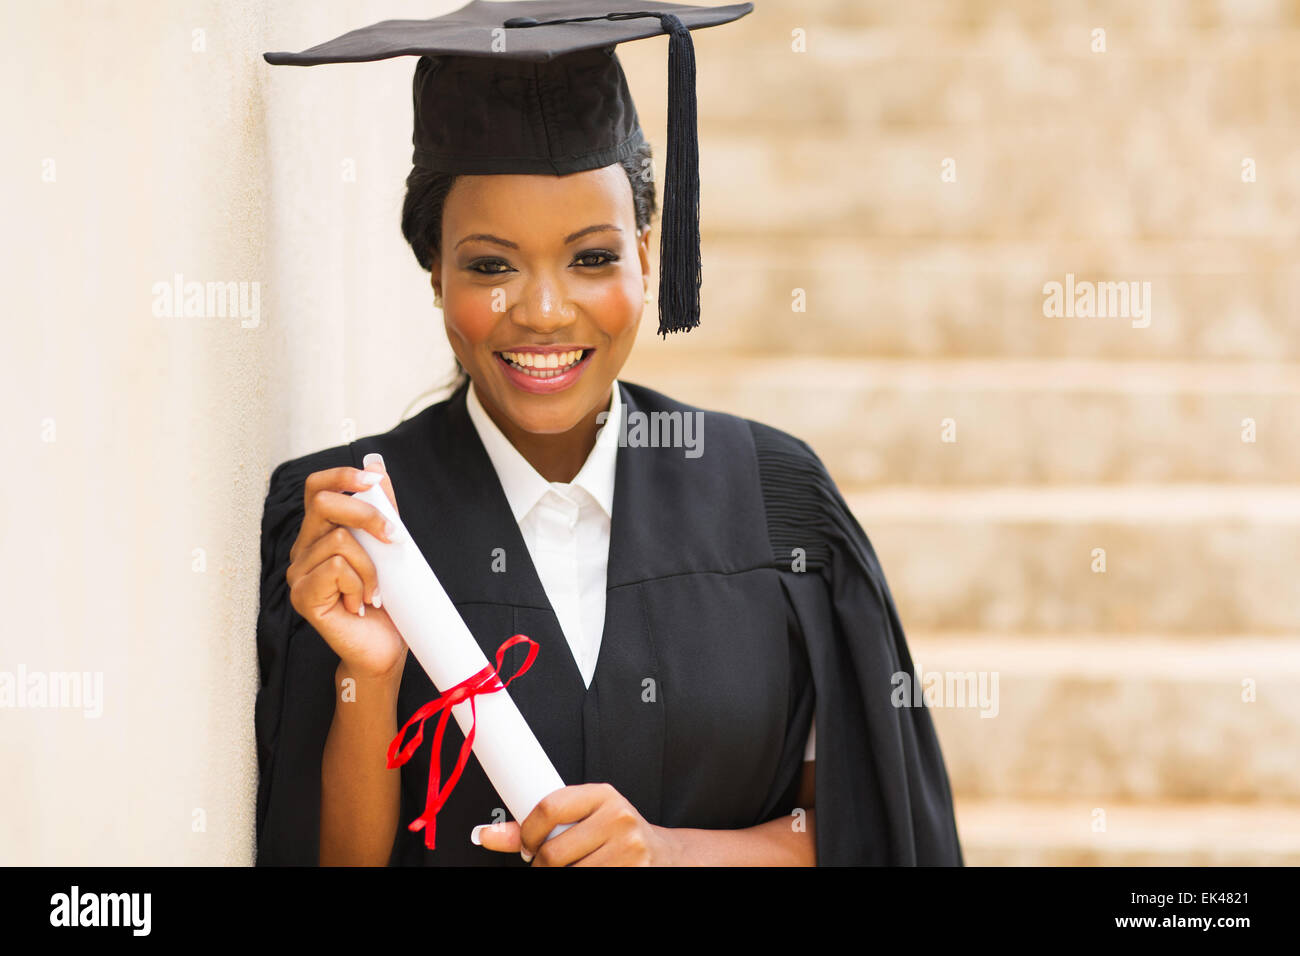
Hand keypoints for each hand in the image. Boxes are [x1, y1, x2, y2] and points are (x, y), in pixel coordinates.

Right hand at [286, 454, 406, 680]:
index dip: (342, 476)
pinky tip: (361, 604)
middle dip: (367, 514)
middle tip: (396, 539)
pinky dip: (360, 583)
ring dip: (371, 566)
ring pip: (338, 540)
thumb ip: (381, 508)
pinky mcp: (301, 596)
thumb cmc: (386, 600)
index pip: (316, 487)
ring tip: (376, 592)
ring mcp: (298, 573)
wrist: (385, 648)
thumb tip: (375, 463)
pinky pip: (336, 568)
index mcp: (320, 533)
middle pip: (324, 504)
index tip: (375, 481)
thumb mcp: (388, 547)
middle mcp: (303, 549)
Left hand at [474, 783, 677, 865]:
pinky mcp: (635, 874)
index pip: (548, 808)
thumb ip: (535, 824)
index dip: (528, 834)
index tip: (528, 846)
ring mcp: (630, 849)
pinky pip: (588, 884)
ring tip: (576, 867)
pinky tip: (592, 872)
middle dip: (545, 865)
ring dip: (563, 876)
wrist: (663, 855)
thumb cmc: (612, 834)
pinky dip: (581, 882)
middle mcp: (619, 817)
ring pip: (568, 875)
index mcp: (602, 794)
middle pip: (553, 853)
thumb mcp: (580, 817)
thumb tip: (485, 834)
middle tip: (553, 863)